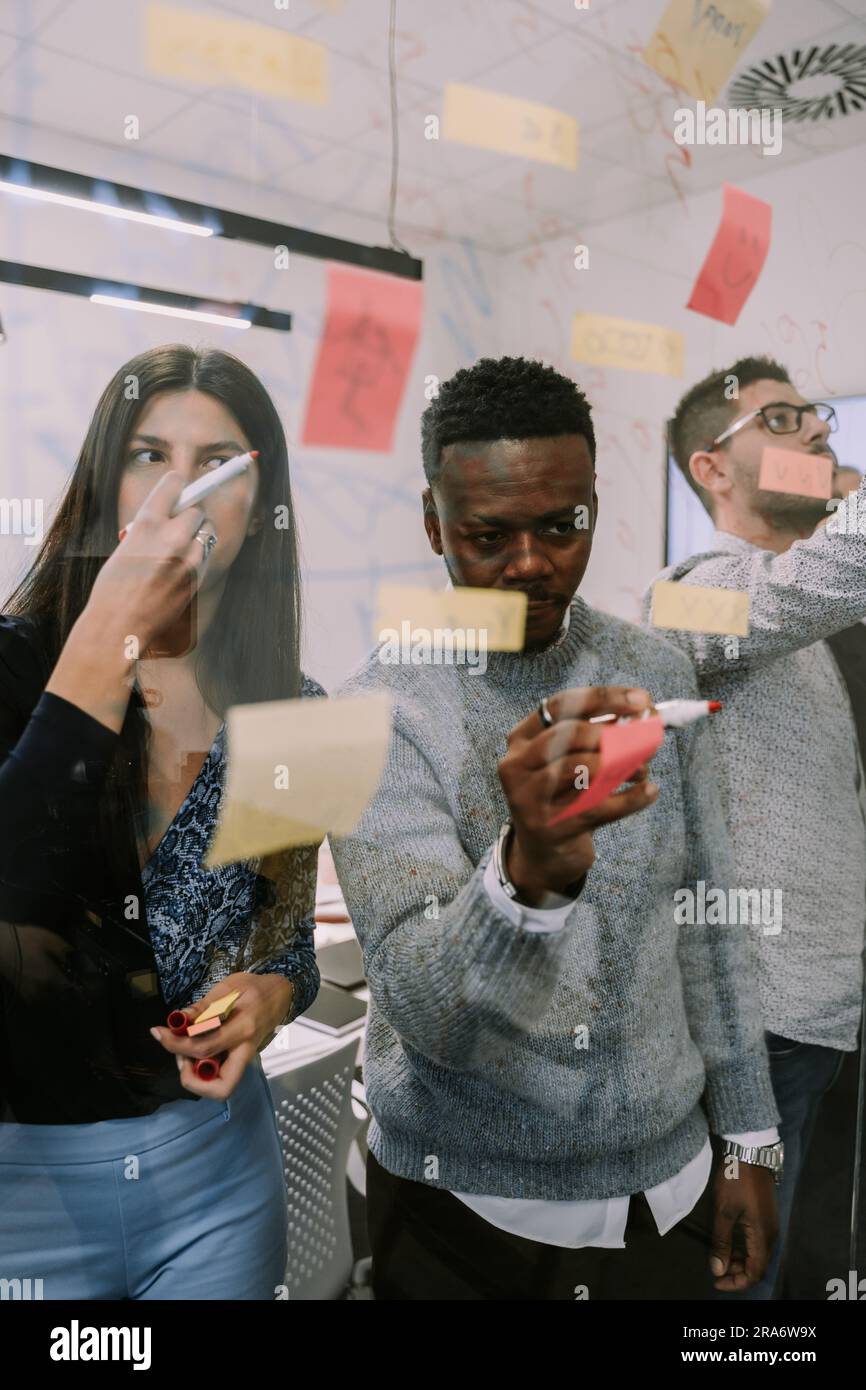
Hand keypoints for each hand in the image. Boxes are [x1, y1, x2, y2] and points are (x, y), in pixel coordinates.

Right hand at [83, 471, 211, 653]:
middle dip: (191, 514)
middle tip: (180, 523)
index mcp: (147, 522)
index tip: (180, 487)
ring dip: (197, 534)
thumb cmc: (114, 587)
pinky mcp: (197, 578)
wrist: (118, 625)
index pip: (175, 484)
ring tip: (179, 548)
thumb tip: (170, 516)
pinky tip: (180, 567)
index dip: (179, 485)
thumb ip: (150, 529)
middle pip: (198, 509)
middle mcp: (171, 536)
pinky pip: (206, 555)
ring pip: (207, 531)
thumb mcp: (126, 546)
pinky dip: (198, 556)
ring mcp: (188, 559)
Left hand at [149, 971, 293, 1098]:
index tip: (160, 1034)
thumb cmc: (256, 987)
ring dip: (195, 1075)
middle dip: (192, 1079)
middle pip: (220, 1088)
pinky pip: (219, 1074)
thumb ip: (203, 1006)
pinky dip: (202, 1067)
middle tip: (180, 1055)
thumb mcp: (228, 988)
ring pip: (219, 1086)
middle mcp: (246, 1050)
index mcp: (243, 1029)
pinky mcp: (239, 1059)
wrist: (281, 993)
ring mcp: (244, 1058)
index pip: (205, 1048)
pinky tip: (196, 1047)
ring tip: (185, 1048)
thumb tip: (177, 1020)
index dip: (177, 1045)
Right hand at [497, 686, 659, 902]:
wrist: (544, 852)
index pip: (561, 704)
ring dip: (621, 764)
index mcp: (522, 739)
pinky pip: (597, 807)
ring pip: (579, 768)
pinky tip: (649, 792)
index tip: (643, 700)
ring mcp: (528, 797)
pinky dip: (630, 798)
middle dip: (612, 732)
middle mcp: (516, 764)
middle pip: (567, 734)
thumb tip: (643, 715)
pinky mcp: (548, 826)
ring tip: (644, 768)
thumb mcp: (570, 761)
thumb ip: (598, 736)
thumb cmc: (564, 796)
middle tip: (645, 738)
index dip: (606, 699)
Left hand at [709, 1159, 778, 1290]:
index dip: (736, 1282)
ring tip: (721, 1258)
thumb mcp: (724, 1211)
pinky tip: (731, 1244)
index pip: (754, 1272)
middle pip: (758, 1266)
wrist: (750, 1151)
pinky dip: (745, 1249)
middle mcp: (772, 1234)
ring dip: (741, 1261)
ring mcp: (771, 1225)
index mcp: (763, 1236)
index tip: (717, 1282)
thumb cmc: (735, 1180)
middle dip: (737, 1273)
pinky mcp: (767, 1216)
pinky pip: (758, 1242)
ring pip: (758, 1254)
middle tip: (716, 1270)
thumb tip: (718, 1269)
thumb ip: (721, 1242)